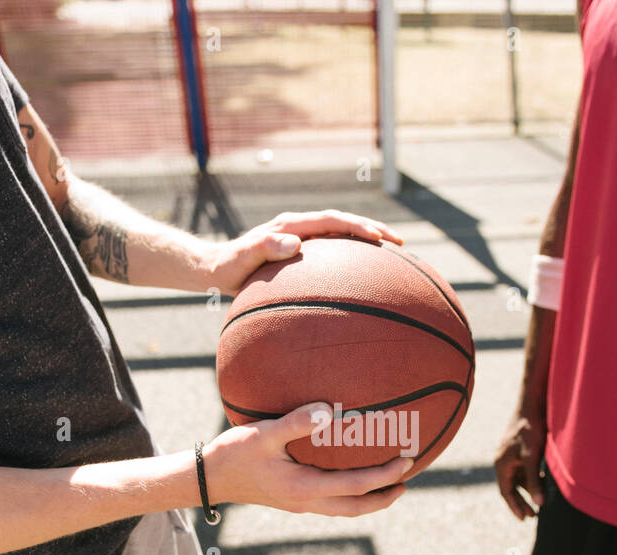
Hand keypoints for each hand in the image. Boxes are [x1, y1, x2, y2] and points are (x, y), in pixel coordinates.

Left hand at [204, 209, 402, 295]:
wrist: (216, 268)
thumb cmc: (229, 267)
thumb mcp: (243, 258)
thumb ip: (266, 248)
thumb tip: (296, 243)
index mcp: (290, 225)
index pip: (331, 220)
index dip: (357, 226)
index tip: (378, 238)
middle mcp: (299, 227)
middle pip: (344, 222)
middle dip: (373, 229)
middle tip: (400, 243)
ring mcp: (302, 237)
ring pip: (342, 233)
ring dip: (368, 239)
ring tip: (394, 253)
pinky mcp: (303, 251)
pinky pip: (334, 249)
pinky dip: (354, 254)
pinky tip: (367, 272)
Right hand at [204, 402, 412, 516]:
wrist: (210, 478)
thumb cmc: (234, 454)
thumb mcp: (264, 434)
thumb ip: (297, 422)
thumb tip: (330, 410)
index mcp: (304, 487)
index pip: (355, 486)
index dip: (384, 477)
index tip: (406, 462)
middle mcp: (306, 501)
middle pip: (356, 508)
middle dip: (384, 497)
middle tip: (407, 480)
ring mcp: (300, 504)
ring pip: (345, 509)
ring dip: (370, 499)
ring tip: (390, 484)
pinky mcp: (294, 500)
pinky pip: (332, 501)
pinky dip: (352, 494)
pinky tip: (354, 478)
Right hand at [495, 410, 546, 519]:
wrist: (532, 405)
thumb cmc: (530, 430)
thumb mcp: (532, 457)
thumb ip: (534, 481)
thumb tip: (538, 504)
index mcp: (501, 464)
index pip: (506, 491)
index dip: (515, 506)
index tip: (524, 518)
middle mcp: (503, 461)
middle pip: (510, 487)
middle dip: (520, 502)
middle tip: (532, 515)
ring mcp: (510, 455)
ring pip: (517, 479)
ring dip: (527, 491)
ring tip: (539, 503)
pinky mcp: (519, 450)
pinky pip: (522, 470)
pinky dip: (531, 479)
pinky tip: (543, 483)